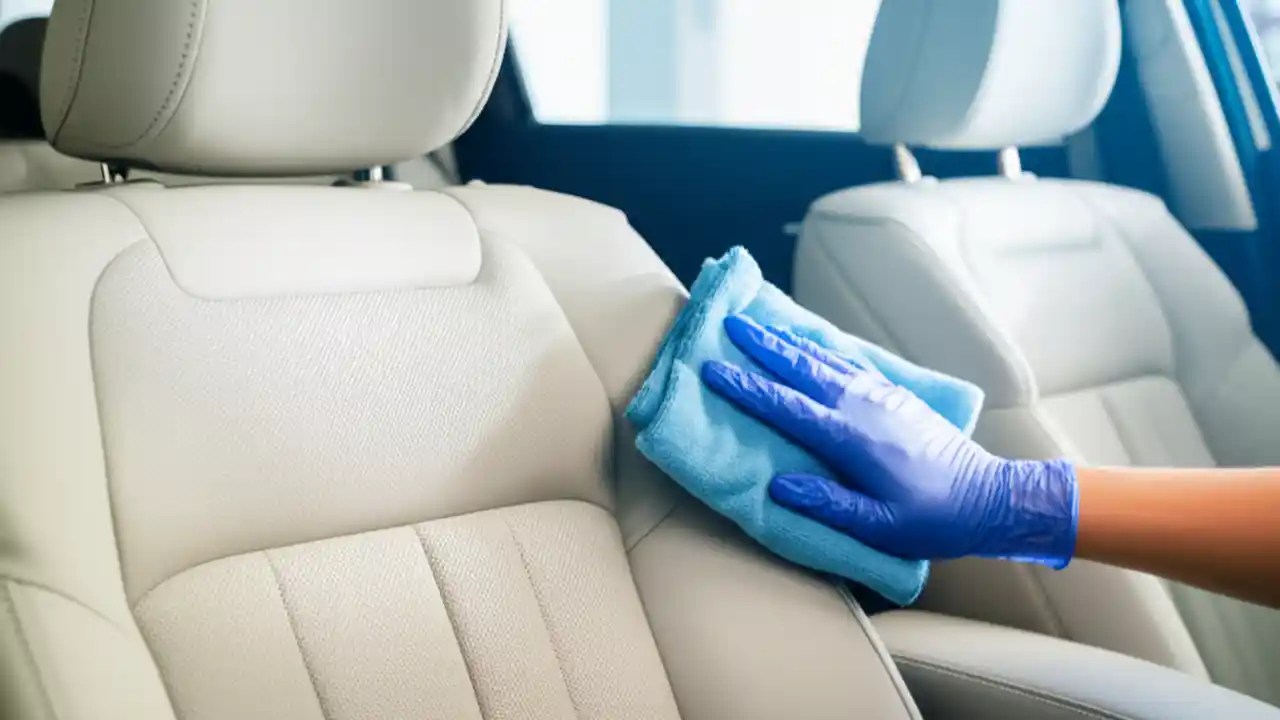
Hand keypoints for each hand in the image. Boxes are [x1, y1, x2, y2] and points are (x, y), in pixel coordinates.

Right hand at [701, 314, 1077, 566]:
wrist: (990, 498)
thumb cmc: (934, 520)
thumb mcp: (881, 528)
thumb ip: (830, 506)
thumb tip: (778, 485)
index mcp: (852, 440)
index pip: (787, 407)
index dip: (747, 388)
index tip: (714, 368)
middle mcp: (864, 408)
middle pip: (803, 368)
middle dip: (764, 346)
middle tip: (730, 323)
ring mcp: (882, 396)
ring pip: (826, 359)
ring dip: (789, 342)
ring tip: (760, 324)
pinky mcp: (896, 396)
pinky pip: (850, 362)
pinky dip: (823, 348)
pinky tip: (810, 343)